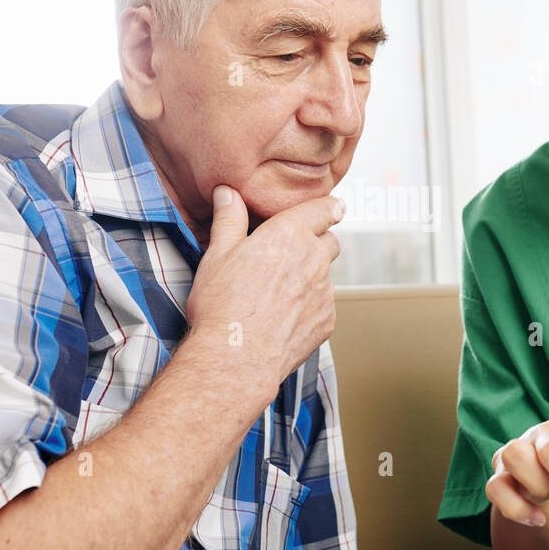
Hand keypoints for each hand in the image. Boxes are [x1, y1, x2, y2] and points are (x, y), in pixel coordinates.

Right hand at [184, 185, 343, 391]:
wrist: (235, 357)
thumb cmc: (222, 305)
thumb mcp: (217, 254)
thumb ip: (228, 219)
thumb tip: (228, 192)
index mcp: (289, 234)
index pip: (325, 208)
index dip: (328, 208)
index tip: (331, 209)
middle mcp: (314, 258)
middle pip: (330, 241)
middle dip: (317, 242)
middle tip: (291, 254)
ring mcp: (324, 291)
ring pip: (326, 275)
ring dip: (311, 277)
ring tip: (279, 293)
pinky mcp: (327, 320)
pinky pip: (324, 305)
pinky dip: (310, 307)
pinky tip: (284, 317)